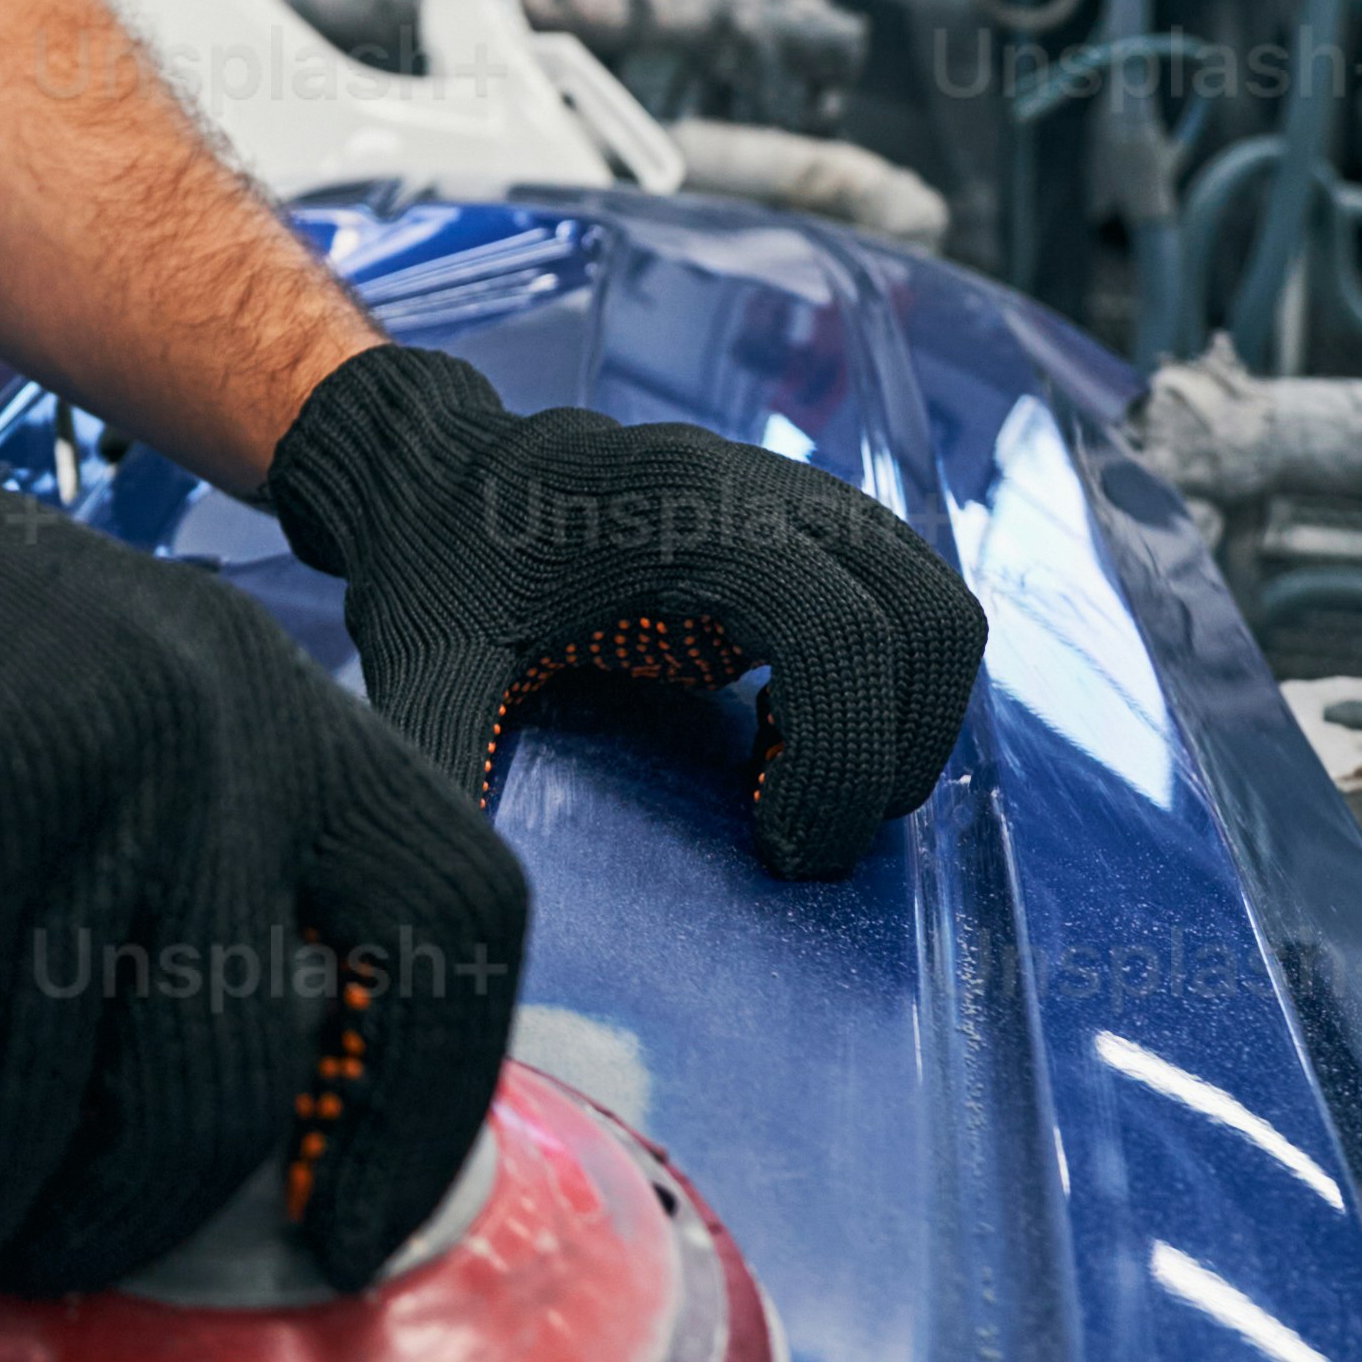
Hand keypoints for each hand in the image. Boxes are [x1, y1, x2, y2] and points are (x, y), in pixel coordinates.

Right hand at [0, 253, 528, 1361]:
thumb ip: (138, 827)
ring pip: (23, 1139)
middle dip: (96, 1236)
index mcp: (254, 688)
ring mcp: (42, 778)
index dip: (417, 1109)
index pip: (453, 919)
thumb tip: (163, 1135)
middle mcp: (188, 724)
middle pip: (218, 1091)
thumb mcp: (45, 677)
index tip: (330, 1240)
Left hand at [267, 336, 982, 882]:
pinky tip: (779, 733)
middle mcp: (767, 487)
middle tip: (799, 834)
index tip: (777, 849)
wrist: (436, 471)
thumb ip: (443, 765)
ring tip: (790, 784)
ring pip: (938, 608)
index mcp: (687, 513)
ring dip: (901, 721)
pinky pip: (909, 601)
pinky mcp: (811, 522)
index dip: (839, 758)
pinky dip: (884, 685)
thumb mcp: (423, 669)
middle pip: (928, 620)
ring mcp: (801, 495)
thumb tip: (456, 889)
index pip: (839, 632)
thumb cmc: (435, 569)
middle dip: (890, 751)